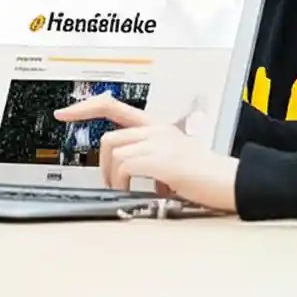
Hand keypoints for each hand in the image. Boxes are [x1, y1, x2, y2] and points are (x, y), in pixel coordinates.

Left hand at [54, 94, 236, 211]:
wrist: (233, 182)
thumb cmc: (205, 176)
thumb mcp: (172, 161)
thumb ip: (148, 159)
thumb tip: (124, 175)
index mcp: (156, 127)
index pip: (113, 105)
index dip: (84, 107)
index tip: (64, 112)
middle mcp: (156, 129)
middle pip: (109, 137)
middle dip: (102, 164)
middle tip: (111, 182)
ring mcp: (159, 142)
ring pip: (113, 150)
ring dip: (111, 175)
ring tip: (123, 189)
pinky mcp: (163, 160)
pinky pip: (125, 166)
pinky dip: (121, 181)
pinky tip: (132, 191)